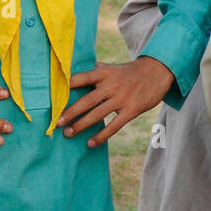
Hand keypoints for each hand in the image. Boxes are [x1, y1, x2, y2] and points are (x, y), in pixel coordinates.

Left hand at [57, 57, 174, 147]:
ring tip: (68, 134)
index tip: (53, 98)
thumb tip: (76, 67)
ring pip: (97, 114)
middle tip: (56, 123)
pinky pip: (114, 126)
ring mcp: (122, 98)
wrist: (158, 71)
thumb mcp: (113, 67)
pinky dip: (101, 136)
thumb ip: (96, 70)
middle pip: (86, 100)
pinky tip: (90, 143)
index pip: (81, 78)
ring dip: (81, 125)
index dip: (66, 87)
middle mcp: (111, 85)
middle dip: (70, 113)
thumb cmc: (131, 71)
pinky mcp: (132, 110)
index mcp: (104, 72)